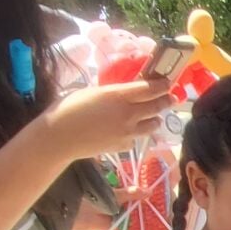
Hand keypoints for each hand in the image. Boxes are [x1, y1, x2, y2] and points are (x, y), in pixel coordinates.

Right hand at [37, 79, 171, 163]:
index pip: (150, 89)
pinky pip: (137, 138)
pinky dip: (136, 134)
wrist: (59, 137)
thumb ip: (112, 93)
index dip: (162, 86)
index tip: (168, 83)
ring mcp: (128, 132)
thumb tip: (124, 93)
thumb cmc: (68, 109)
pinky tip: (128, 132)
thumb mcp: (92, 92)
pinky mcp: (124, 146)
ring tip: (152, 117)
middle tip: (171, 98)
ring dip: (154, 119)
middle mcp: (128, 114)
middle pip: (156, 107)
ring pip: (153, 125)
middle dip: (166, 101)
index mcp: (118, 95)